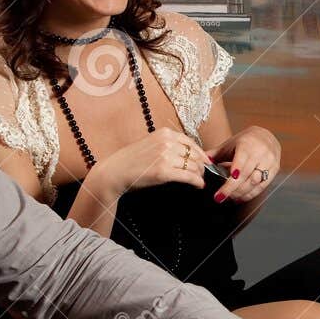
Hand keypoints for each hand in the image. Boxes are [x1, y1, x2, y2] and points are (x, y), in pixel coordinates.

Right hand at [90, 127, 206, 195]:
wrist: (114, 172)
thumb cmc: (131, 161)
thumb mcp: (151, 144)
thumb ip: (167, 145)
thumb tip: (187, 153)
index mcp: (164, 133)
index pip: (190, 142)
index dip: (200, 153)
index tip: (205, 161)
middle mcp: (166, 142)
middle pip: (194, 154)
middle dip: (202, 165)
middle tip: (204, 173)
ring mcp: (165, 156)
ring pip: (193, 165)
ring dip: (200, 174)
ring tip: (200, 179)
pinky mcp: (164, 171)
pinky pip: (189, 176)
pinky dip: (197, 181)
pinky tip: (199, 185)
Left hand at [208, 126, 281, 204]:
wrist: (266, 136)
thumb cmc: (244, 142)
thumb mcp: (229, 145)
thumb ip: (214, 154)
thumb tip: (200, 162)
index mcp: (247, 145)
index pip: (239, 164)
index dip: (233, 177)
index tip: (224, 188)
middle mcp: (260, 153)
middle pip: (246, 176)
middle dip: (232, 189)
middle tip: (220, 197)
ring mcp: (269, 162)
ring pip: (255, 182)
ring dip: (241, 193)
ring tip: (229, 198)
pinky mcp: (274, 170)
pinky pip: (262, 186)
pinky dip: (251, 194)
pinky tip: (240, 197)